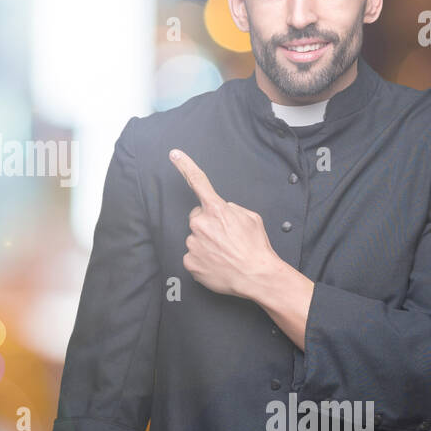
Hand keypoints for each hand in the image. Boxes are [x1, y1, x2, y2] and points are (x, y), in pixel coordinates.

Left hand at [170, 148, 282, 299]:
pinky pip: (192, 256)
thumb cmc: (256, 247)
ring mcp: (193, 243)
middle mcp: (200, 224)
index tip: (174, 154)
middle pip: (197, 217)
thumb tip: (222, 210)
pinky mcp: (190, 262)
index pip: (198, 182)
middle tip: (225, 238)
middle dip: (208, 224)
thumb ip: (231, 209)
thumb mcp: (251, 218)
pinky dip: (203, 259)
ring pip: (195, 238)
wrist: (256, 276)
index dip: (185, 166)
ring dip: (206, 243)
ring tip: (224, 253)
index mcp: (216, 209)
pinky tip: (217, 263)